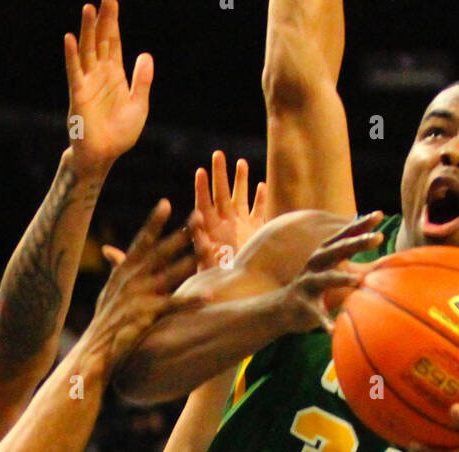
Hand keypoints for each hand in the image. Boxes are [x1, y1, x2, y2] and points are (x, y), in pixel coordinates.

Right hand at [65, 1, 152, 175]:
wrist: (104, 154)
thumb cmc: (119, 133)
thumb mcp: (138, 105)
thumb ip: (141, 80)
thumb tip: (146, 55)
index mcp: (114, 74)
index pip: (113, 41)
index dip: (113, 21)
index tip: (113, 0)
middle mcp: (99, 73)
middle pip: (101, 40)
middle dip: (103, 18)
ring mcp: (87, 82)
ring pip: (87, 50)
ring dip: (87, 30)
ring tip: (89, 8)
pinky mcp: (79, 94)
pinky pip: (75, 71)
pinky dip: (72, 55)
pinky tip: (71, 39)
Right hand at [86, 201, 202, 370]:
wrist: (96, 348)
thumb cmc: (105, 321)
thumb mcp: (108, 290)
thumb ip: (115, 268)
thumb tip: (109, 250)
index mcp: (124, 270)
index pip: (141, 240)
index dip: (154, 222)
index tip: (166, 203)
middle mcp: (132, 278)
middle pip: (161, 250)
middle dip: (181, 233)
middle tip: (200, 216)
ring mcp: (140, 294)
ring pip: (171, 272)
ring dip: (191, 259)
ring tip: (210, 247)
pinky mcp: (148, 314)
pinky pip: (175, 304)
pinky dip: (193, 299)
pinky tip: (210, 295)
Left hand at [193, 153, 266, 270]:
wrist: (239, 290)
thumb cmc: (218, 280)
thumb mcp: (206, 264)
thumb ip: (202, 245)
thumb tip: (196, 226)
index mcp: (211, 230)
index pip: (204, 204)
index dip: (202, 188)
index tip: (200, 171)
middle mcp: (225, 224)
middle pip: (221, 195)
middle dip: (220, 175)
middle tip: (218, 154)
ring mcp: (241, 226)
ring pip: (241, 199)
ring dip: (241, 182)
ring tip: (241, 162)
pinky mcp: (256, 232)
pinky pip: (258, 212)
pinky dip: (260, 200)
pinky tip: (262, 186)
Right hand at [277, 212, 383, 334]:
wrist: (282, 310)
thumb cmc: (318, 290)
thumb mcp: (338, 274)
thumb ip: (361, 267)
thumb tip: (391, 264)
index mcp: (326, 255)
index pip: (345, 236)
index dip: (360, 225)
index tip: (378, 214)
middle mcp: (315, 264)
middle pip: (336, 250)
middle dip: (356, 242)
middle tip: (378, 238)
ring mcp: (307, 284)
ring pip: (323, 279)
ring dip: (340, 278)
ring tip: (359, 280)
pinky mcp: (303, 306)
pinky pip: (315, 314)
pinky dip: (324, 321)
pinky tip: (334, 330)